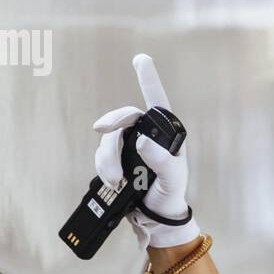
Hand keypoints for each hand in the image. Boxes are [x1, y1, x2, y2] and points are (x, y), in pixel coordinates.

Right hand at [92, 54, 200, 250]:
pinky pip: (102, 155)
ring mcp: (129, 147)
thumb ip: (161, 161)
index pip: (157, 101)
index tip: (141, 58)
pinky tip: (112, 180)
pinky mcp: (116, 160)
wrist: (155, 215)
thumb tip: (142, 140)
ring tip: (116, 179)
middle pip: (123, 117)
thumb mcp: (172, 179)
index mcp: (165, 134)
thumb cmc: (171, 193)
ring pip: (109, 139)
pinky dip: (103, 166)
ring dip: (107, 157)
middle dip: (111, 124)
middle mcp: (146, 135)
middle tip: (101, 131)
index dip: (148, 78)